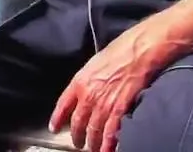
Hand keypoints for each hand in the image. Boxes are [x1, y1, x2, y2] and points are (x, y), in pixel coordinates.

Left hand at [49, 28, 166, 151]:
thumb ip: (88, 80)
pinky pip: (111, 132)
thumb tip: (87, 90)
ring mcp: (104, 104)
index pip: (63, 105)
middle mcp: (88, 95)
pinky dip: (108, 144)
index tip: (54, 128)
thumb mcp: (95, 62)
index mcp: (79, 81)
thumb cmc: (120, 50)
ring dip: (93, 143)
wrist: (138, 51)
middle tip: (78, 143)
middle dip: (77, 136)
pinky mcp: (120, 110)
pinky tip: (107, 149)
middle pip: (78, 123)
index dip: (57, 119)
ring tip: (93, 149)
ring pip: (93, 131)